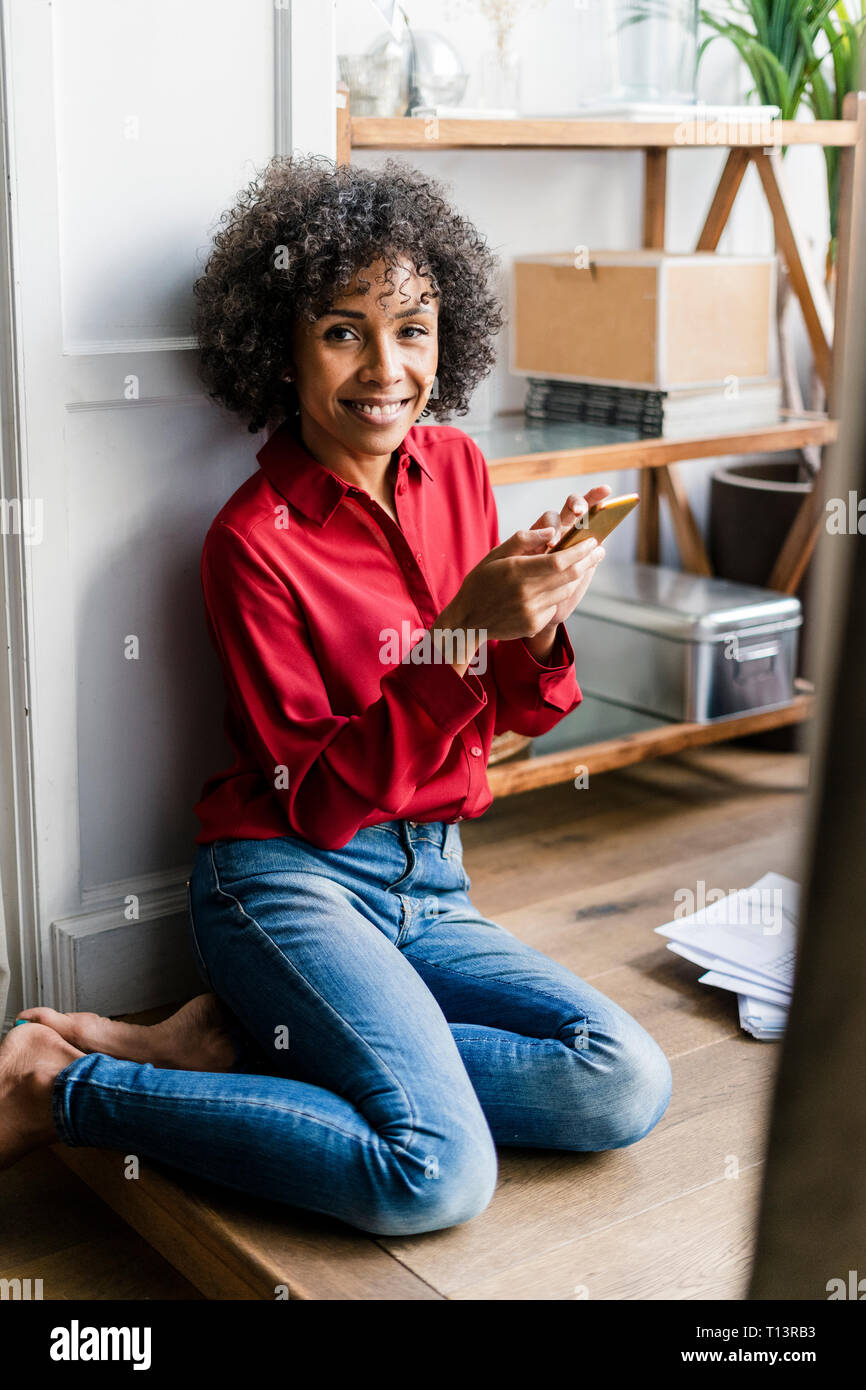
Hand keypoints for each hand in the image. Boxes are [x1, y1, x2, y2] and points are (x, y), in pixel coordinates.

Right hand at [435, 501, 606, 660]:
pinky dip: (556, 594)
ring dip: (575, 577)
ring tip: (580, 565)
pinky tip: (550, 589)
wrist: (467, 622)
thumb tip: (552, 531)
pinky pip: (554, 605)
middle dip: (588, 561)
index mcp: (515, 571)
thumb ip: (524, 540)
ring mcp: (530, 612)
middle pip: (569, 576)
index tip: (593, 541)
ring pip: (565, 590)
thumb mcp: (495, 555)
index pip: (558, 561)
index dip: (580, 551)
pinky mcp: (533, 625)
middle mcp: (525, 593)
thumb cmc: (481, 582)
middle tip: (599, 550)